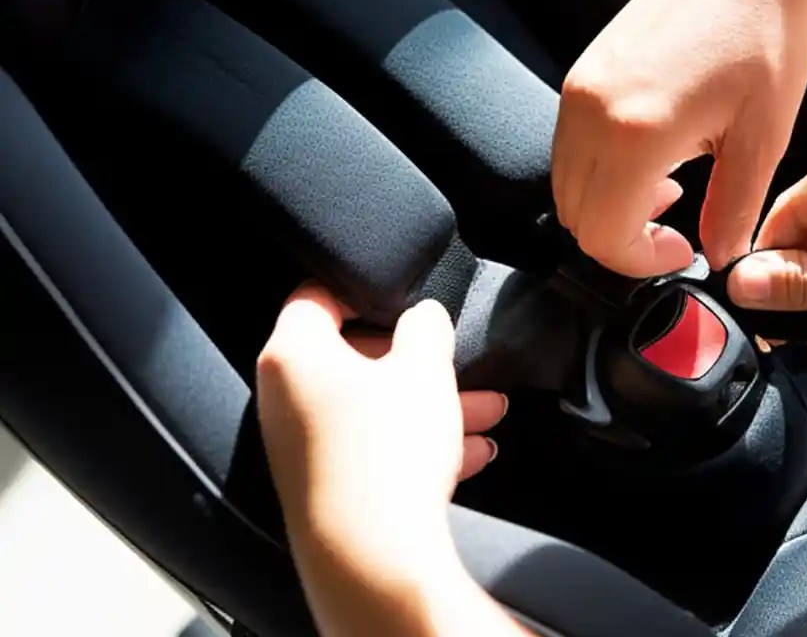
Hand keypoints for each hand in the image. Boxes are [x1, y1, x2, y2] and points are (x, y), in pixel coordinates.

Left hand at [255, 283, 506, 590]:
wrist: (372, 554)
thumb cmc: (387, 453)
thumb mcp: (425, 370)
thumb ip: (425, 327)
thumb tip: (422, 316)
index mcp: (293, 354)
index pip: (316, 296)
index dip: (362, 290)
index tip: (400, 296)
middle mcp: (283, 397)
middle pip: (352, 357)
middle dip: (416, 361)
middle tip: (455, 362)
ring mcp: (298, 445)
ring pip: (370, 407)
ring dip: (426, 405)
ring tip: (484, 413)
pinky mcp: (320, 484)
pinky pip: (370, 448)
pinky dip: (413, 444)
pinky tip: (466, 453)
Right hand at [552, 0, 806, 276]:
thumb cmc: (763, 34)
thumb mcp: (763, 138)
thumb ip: (734, 209)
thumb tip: (720, 255)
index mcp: (635, 133)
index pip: (604, 235)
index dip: (640, 262)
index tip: (679, 252)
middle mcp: (592, 111)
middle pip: (575, 216)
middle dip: (621, 240)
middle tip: (672, 229)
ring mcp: (580, 90)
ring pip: (566, 184)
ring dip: (608, 205)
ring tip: (666, 189)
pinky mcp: (582, 74)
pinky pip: (569, 147)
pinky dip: (599, 171)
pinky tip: (650, 156)